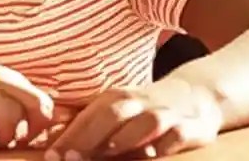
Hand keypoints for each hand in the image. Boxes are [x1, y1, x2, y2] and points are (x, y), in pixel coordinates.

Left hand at [45, 79, 222, 158]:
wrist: (196, 94)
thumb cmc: (145, 109)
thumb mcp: (117, 110)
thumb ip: (91, 127)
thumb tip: (56, 147)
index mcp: (115, 98)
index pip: (88, 117)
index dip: (69, 136)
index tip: (52, 155)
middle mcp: (137, 103)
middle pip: (110, 117)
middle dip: (88, 138)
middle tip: (69, 158)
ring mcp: (164, 115)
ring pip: (143, 125)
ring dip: (124, 139)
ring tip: (106, 153)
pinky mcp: (188, 128)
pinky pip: (174, 136)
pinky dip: (162, 145)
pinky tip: (149, 153)